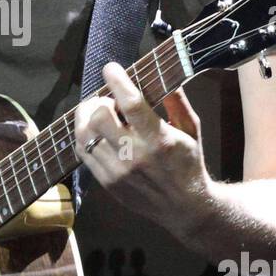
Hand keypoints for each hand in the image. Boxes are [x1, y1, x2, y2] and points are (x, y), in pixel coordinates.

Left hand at [74, 63, 212, 228]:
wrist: (185, 207)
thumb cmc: (189, 163)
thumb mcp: (191, 129)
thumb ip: (177, 101)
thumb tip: (164, 75)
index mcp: (159, 138)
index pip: (130, 103)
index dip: (117, 81)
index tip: (110, 68)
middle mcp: (135, 154)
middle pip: (99, 117)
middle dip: (98, 101)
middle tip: (106, 99)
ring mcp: (118, 171)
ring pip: (85, 135)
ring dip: (87, 117)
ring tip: (97, 113)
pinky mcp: (107, 183)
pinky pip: (83, 153)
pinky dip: (84, 136)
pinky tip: (95, 132)